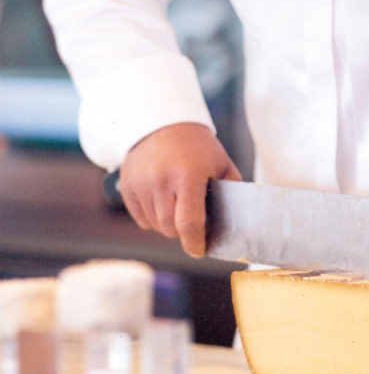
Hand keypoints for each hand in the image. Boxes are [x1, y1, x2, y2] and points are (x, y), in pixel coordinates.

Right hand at [118, 122, 241, 257]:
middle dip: (183, 232)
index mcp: (188, 175)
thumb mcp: (221, 163)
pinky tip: (162, 201)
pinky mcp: (126, 185)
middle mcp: (160, 180)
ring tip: (177, 205)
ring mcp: (140, 183)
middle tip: (191, 222)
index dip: (195, 242)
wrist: (164, 122)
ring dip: (167, 224)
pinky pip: (140, 218)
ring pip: (155, 225)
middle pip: (170, 228)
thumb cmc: (198, 146)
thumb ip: (231, 191)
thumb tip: (237, 221)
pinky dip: (152, 218)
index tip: (199, 250)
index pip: (189, 222)